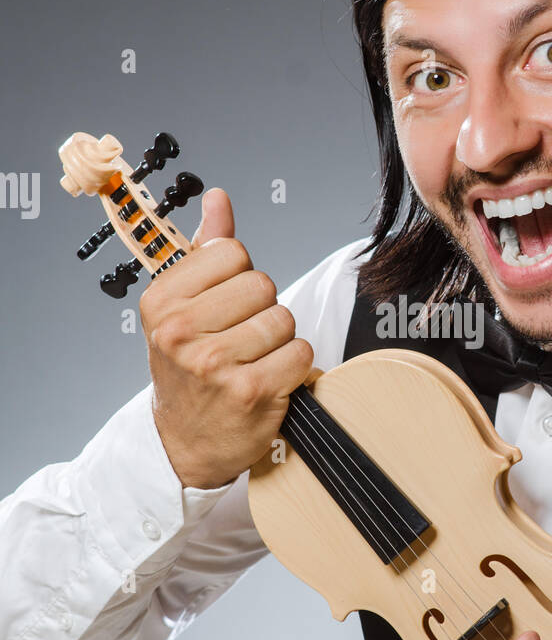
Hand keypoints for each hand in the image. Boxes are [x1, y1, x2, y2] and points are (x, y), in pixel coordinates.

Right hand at [141, 187, 312, 488]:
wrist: (185, 441)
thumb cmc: (188, 368)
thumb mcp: (183, 308)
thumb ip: (205, 250)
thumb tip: (218, 198)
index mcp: (161, 302)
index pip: (231, 251)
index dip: (239, 276)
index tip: (223, 306)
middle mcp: (180, 331)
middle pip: (262, 283)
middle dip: (262, 309)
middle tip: (240, 338)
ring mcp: (214, 363)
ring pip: (284, 318)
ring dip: (280, 340)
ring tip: (254, 359)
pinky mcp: (250, 391)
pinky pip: (301, 352)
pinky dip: (295, 366)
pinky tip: (271, 378)